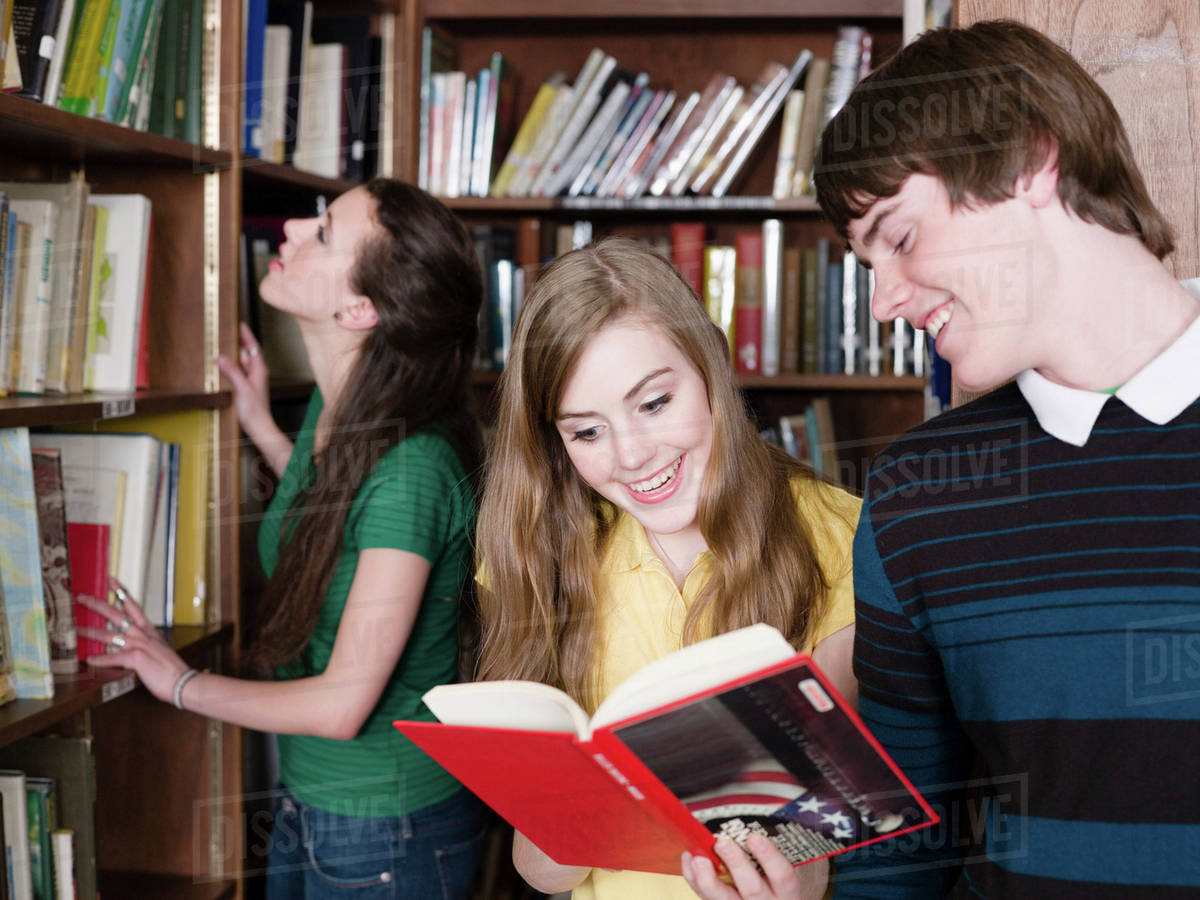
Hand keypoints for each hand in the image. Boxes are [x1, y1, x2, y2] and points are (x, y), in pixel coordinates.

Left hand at [77, 578, 190, 705]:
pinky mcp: (136, 659)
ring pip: (108, 635)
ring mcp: (138, 645)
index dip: (120, 592)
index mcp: (148, 630)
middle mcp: (142, 634)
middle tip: (81, 597)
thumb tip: (128, 641)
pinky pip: (113, 658)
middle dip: (96, 604)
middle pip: (115, 614)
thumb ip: (143, 643)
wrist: (182, 681)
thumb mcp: (158, 649)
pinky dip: (100, 659)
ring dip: (89, 632)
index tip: (110, 581)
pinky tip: (89, 660)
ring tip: (76, 629)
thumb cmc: (170, 669)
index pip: (132, 606)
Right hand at [216, 323, 272, 432]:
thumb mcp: (242, 388)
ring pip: (242, 362)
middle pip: (247, 352)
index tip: (240, 324)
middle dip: (238, 342)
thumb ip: (232, 372)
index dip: (247, 335)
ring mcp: (252, 380)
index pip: (253, 347)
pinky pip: (238, 371)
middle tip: (227, 331)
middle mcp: (257, 373)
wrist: (259, 427)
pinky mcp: (246, 386)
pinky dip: (231, 366)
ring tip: (222, 344)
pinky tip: (222, 365)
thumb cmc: (255, 411)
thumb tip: (221, 357)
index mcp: (259, 370)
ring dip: (233, 354)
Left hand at [682, 834, 828, 899]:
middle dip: (736, 864)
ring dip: (709, 878)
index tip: (754, 837)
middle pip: (752, 889)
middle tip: (722, 843)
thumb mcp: (781, 868)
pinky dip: (694, 878)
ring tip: (699, 857)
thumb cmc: (773, 879)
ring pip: (724, 899)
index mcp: (785, 891)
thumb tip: (762, 809)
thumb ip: (773, 847)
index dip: (769, 857)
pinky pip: (704, 896)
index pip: (782, 876)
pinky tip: (690, 860)